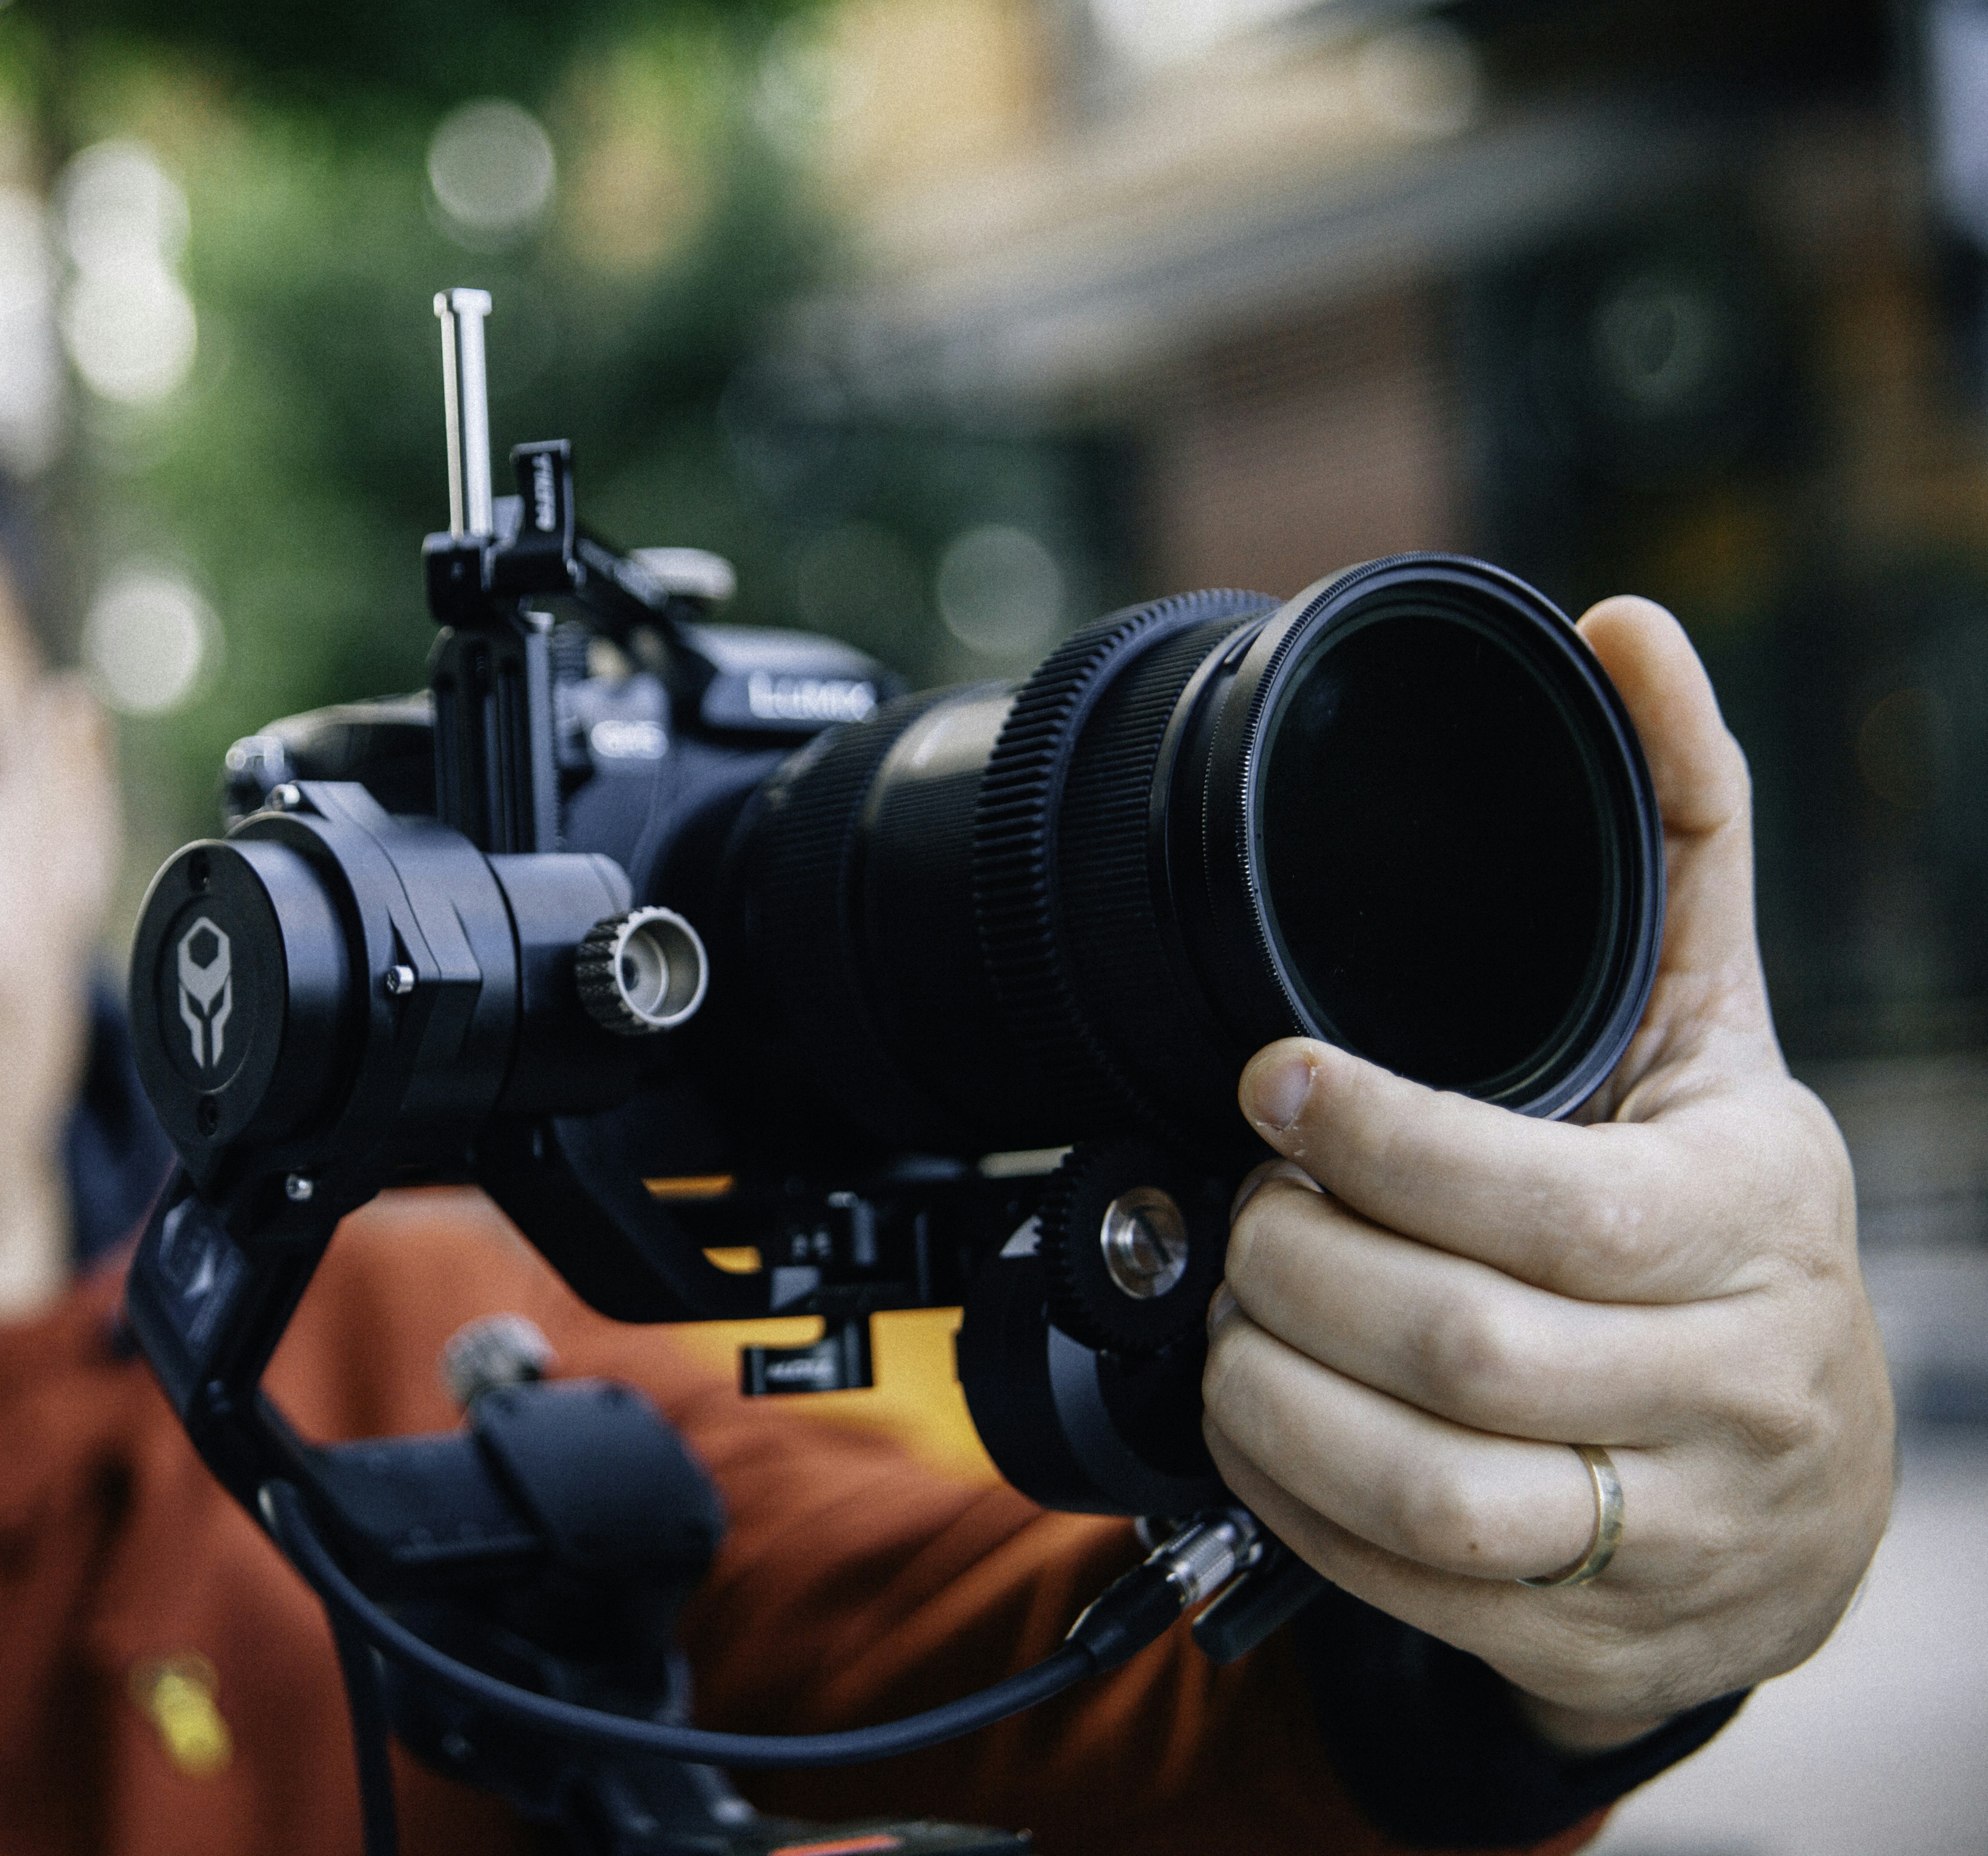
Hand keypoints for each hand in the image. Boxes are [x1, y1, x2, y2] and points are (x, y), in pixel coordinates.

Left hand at [1201, 595, 1895, 1751]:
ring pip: (1425, 1486)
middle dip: (1297, 1265)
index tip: (1269, 1079)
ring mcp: (1670, 1521)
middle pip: (1457, 1341)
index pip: (1540, 1198)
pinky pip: (1404, 1582)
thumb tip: (1629, 631)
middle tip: (1245, 1206)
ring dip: (1273, 1397)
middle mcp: (1730, 1378)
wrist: (1802, 1485)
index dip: (1373, 1139)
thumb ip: (1679, 841)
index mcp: (1751, 1214)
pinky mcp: (1596, 1627)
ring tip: (1233, 1319)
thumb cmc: (1726, 1221)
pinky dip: (1291, 1500)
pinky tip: (1259, 1423)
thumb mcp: (1715, 1034)